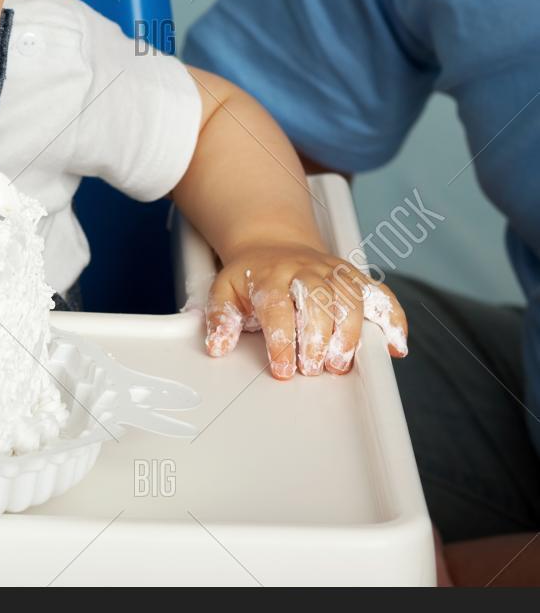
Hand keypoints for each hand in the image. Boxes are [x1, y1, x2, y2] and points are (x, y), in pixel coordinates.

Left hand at [203, 243, 408, 378]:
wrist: (272, 244)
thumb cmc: (250, 277)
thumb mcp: (224, 292)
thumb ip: (220, 319)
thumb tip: (218, 347)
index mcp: (271, 276)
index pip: (278, 308)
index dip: (282, 342)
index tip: (283, 369)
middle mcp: (306, 271)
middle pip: (319, 303)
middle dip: (318, 339)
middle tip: (313, 369)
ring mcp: (334, 273)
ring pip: (351, 300)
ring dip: (350, 335)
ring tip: (340, 364)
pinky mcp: (355, 278)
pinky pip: (381, 295)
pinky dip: (393, 319)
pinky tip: (395, 346)